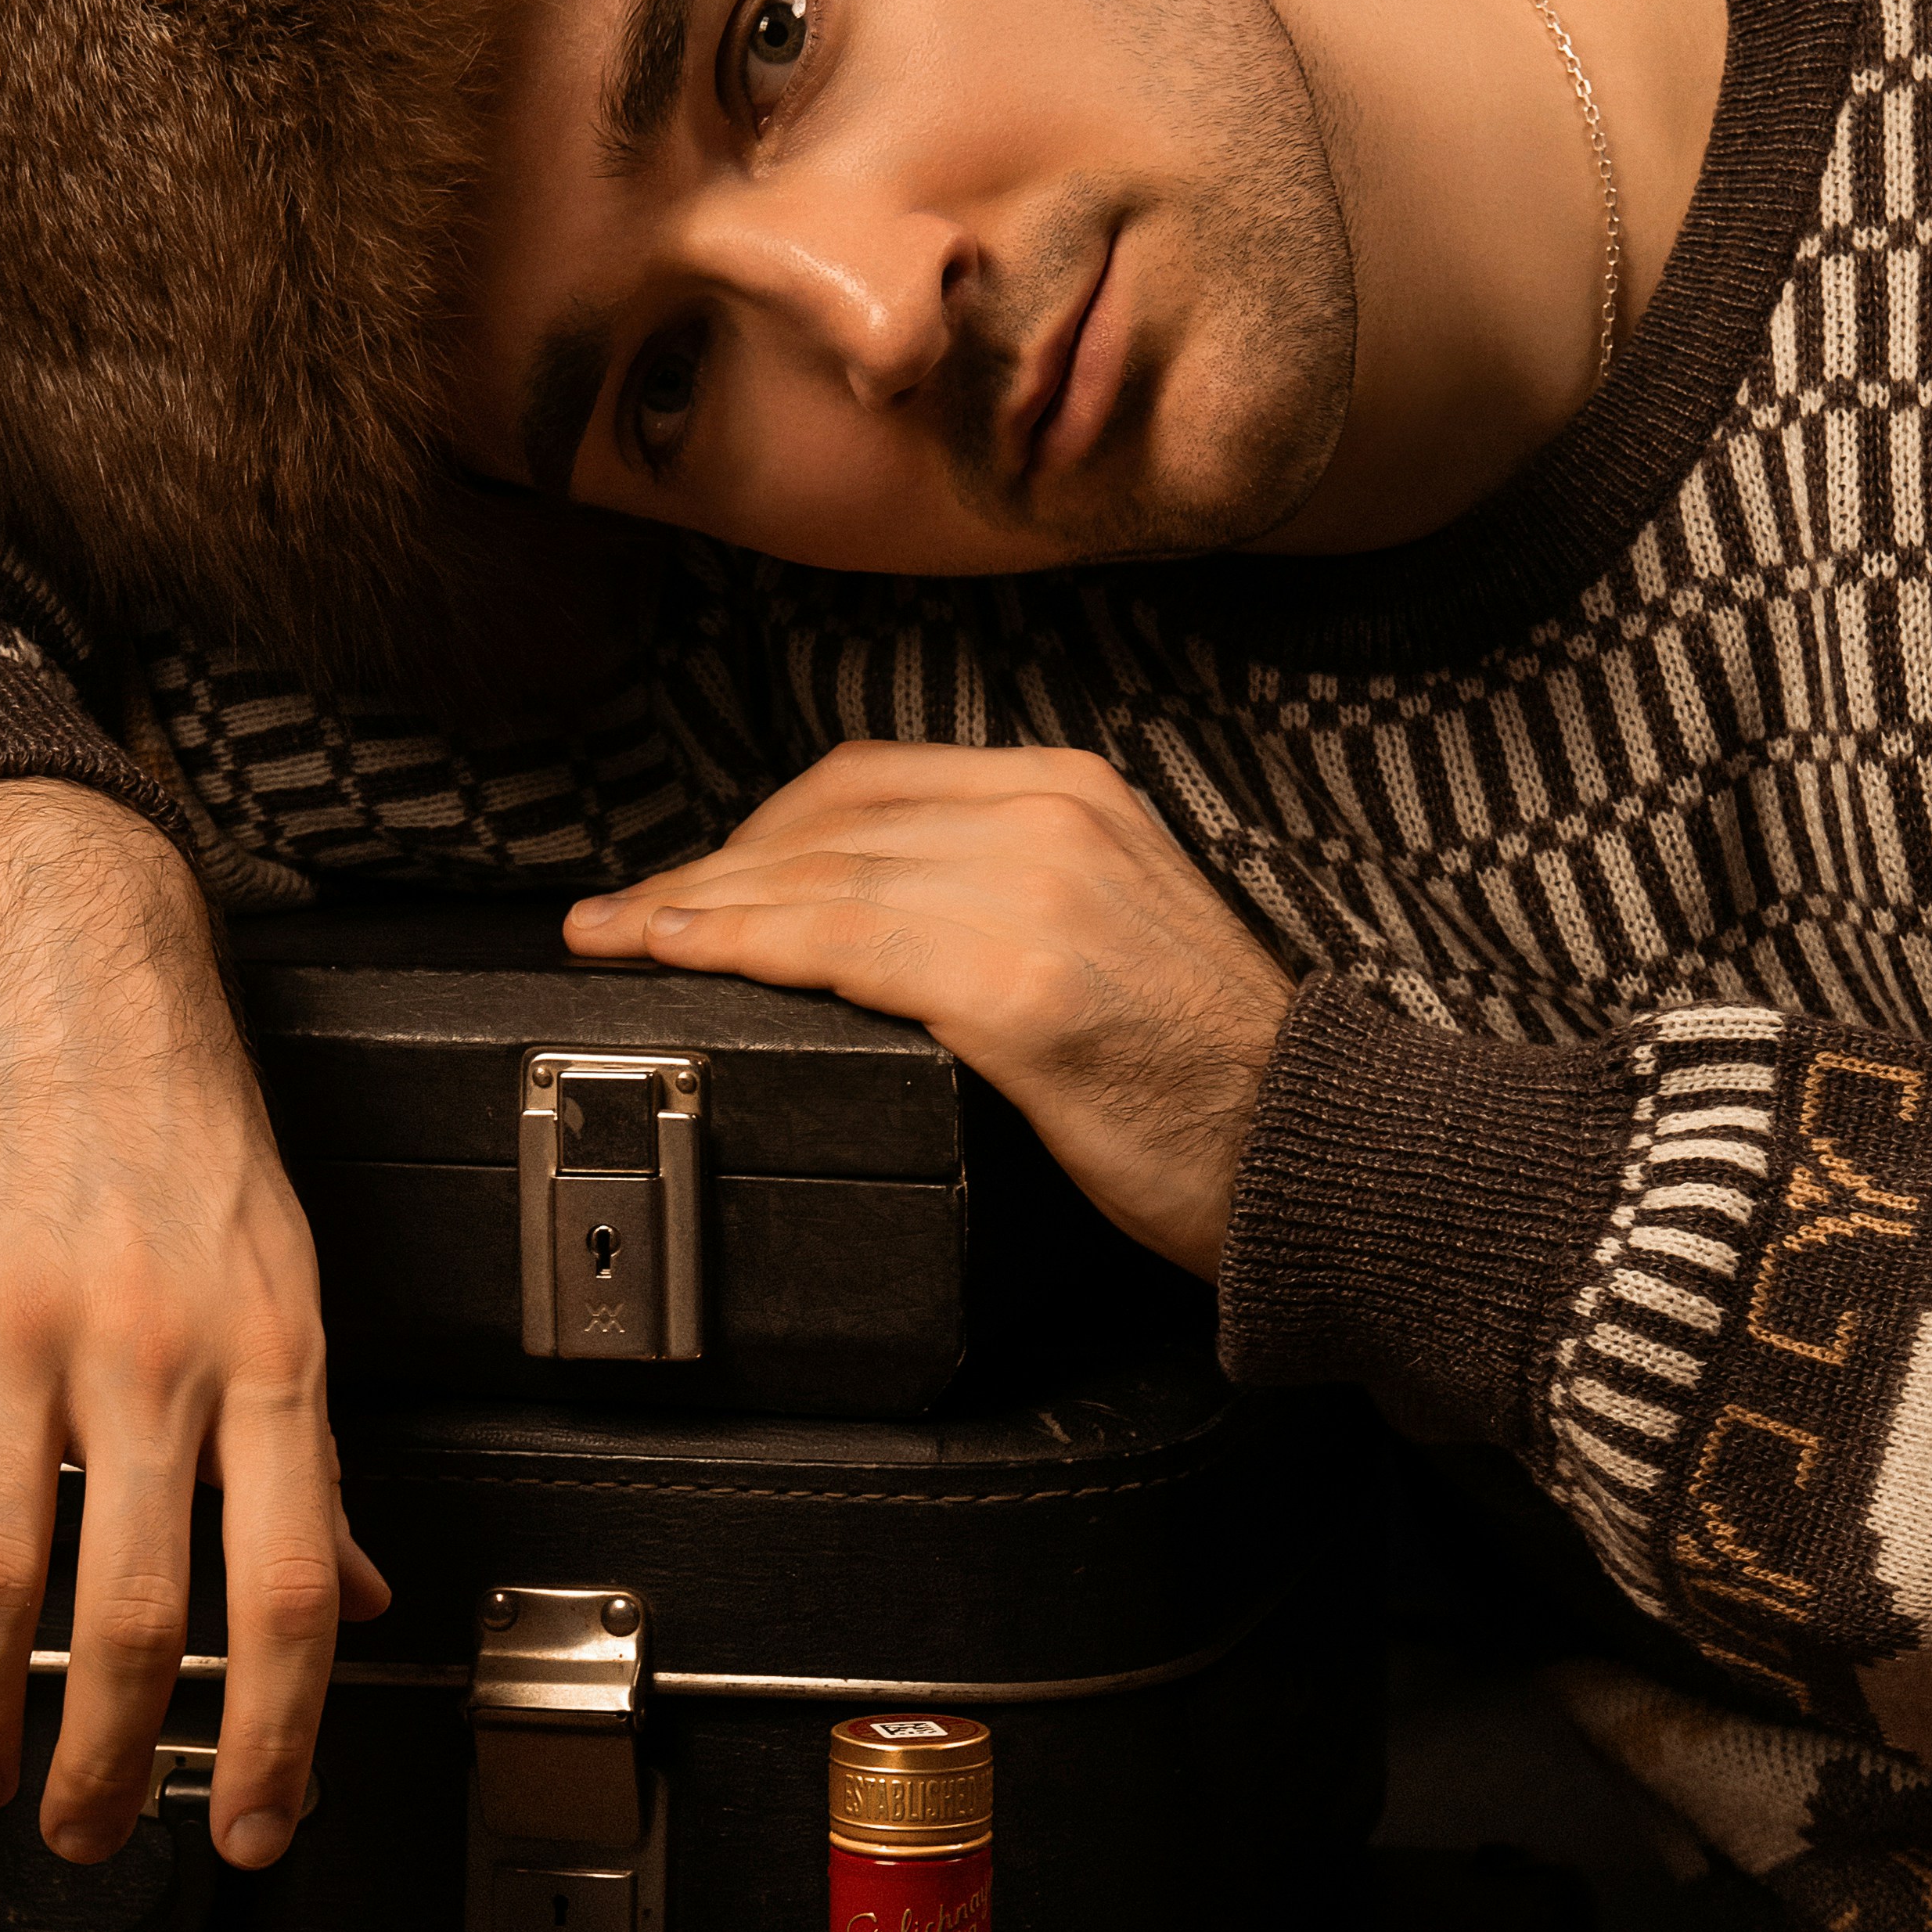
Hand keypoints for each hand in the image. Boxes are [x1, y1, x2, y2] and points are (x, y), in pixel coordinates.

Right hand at [0, 783, 382, 1865]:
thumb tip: (359, 1597)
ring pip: (0, 1575)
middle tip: (83, 1831)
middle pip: (141, 1612)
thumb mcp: (286, 1271)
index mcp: (275, 1351)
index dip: (277, 1735)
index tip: (248, 1827)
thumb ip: (309, 1450)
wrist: (58, 948)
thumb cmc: (179, 1111)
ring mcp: (23, 1324)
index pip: (294, 1587)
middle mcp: (157, 1348)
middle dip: (107, 1758)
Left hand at [562, 746, 1287, 1275]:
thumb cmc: (1212, 1082)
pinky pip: (837, 942)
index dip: (754, 828)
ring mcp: (1035, 892)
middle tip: (622, 917)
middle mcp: (1050, 817)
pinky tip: (673, 955)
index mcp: (1072, 794)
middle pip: (824, 818)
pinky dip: (736, 943)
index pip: (866, 780)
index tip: (685, 876)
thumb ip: (1007, 898)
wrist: (1316, 1151)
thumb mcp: (1112, 934)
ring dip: (693, 905)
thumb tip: (877, 921)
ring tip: (615, 939)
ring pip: (814, 873)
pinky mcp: (1018, 982)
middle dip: (705, 868)